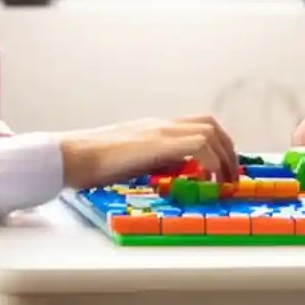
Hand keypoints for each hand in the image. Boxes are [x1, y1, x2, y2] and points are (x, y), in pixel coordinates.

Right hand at [58, 115, 238, 188]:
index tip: (221, 168)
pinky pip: (199, 143)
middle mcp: (161, 124)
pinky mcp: (158, 142)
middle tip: (230, 175)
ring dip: (224, 155)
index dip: (216, 144)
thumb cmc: (93, 163)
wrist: (74, 155)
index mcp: (155, 128)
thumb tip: (176, 170)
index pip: (197, 125)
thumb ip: (153, 160)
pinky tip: (206, 179)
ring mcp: (160, 130)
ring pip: (210, 129)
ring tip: (223, 181)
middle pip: (210, 123)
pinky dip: (210, 160)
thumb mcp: (131, 160)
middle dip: (227, 149)